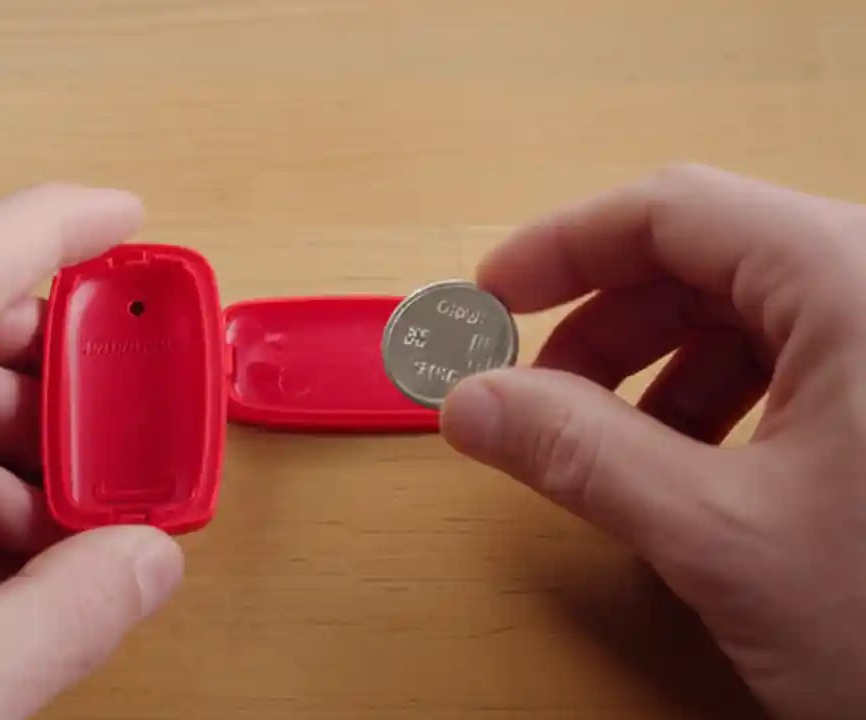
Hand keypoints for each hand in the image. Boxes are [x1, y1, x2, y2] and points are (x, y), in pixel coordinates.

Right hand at [442, 164, 865, 718]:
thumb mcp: (723, 537)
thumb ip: (578, 454)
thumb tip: (469, 402)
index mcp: (856, 280)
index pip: (673, 210)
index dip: (561, 247)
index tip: (490, 300)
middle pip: (708, 258)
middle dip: (605, 327)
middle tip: (536, 400)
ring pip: (753, 313)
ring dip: (659, 372)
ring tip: (614, 452)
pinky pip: (803, 362)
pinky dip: (726, 404)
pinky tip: (701, 473)